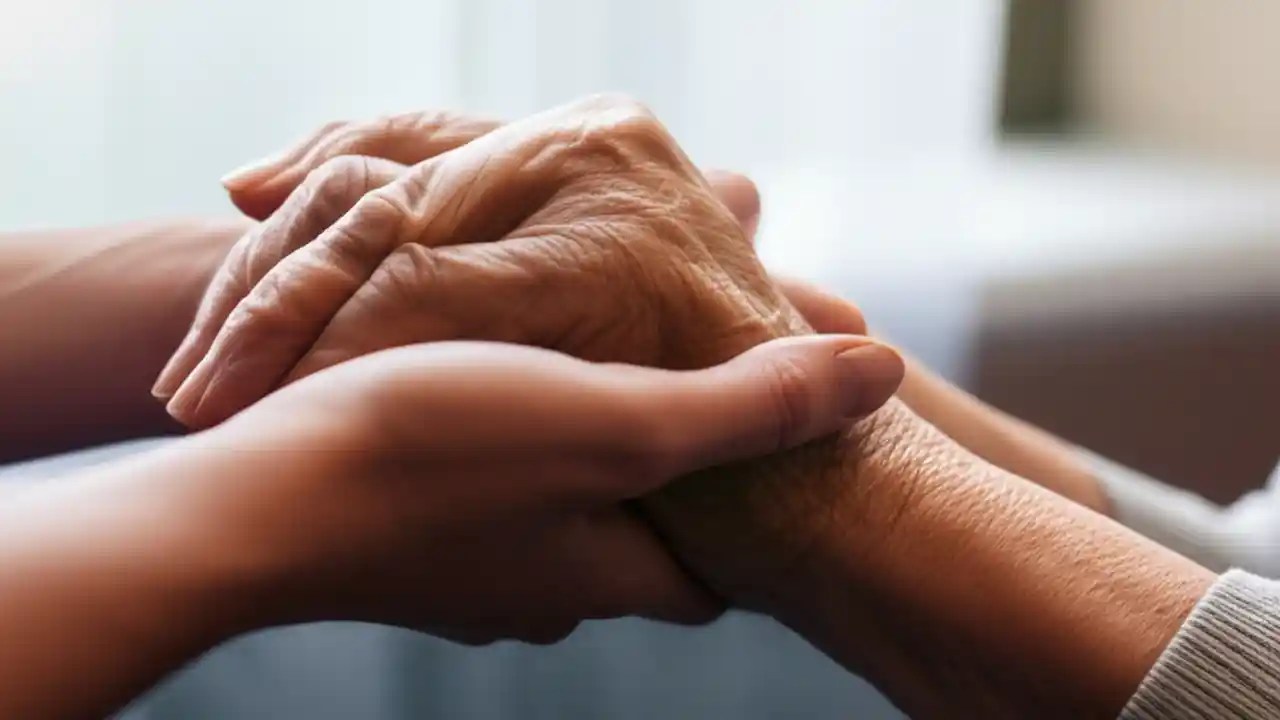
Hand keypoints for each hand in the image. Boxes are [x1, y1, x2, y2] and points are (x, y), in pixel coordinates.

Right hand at [153, 96, 897, 607]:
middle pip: (631, 544)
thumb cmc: (437, 457)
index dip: (741, 518)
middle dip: (656, 484)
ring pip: (548, 521)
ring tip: (570, 387)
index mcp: (609, 571)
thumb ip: (747, 406)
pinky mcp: (395, 545)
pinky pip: (474, 504)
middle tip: (667, 401)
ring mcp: (463, 576)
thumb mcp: (613, 419)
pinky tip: (471, 404)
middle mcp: (542, 590)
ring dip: (566, 464)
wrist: (248, 503)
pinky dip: (494, 461)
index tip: (756, 462)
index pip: (710, 577)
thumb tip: (884, 372)